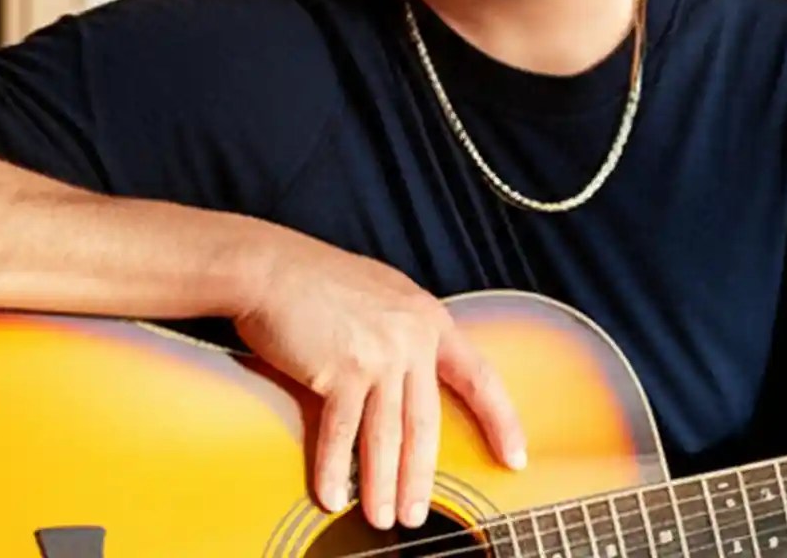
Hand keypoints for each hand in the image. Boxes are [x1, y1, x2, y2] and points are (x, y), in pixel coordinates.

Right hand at [233, 233, 526, 530]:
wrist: (271, 268)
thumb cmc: (319, 279)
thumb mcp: (385, 295)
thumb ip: (407, 331)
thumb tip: (412, 371)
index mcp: (430, 321)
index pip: (480, 378)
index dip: (501, 421)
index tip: (515, 456)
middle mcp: (411, 341)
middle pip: (425, 424)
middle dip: (421, 476)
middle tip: (416, 514)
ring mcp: (377, 356)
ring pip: (386, 436)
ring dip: (382, 484)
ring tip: (382, 518)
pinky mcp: (339, 371)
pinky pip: (340, 433)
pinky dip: (334, 469)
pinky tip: (332, 496)